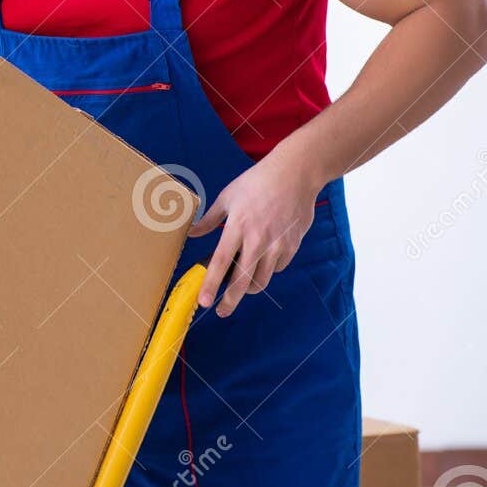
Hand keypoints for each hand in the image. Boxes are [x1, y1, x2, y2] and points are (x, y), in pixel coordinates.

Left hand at [187, 153, 322, 316]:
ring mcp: (278, 244)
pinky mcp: (293, 246)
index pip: (221, 262)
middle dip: (231, 300)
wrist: (295, 175)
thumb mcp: (227, 197)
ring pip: (262, 279)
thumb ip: (209, 219)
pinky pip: (278, 268)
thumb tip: (191, 233)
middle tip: (221, 311)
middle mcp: (258, 240)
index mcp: (237, 227)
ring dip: (249, 287)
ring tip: (240, 287)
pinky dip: (268, 270)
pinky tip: (262, 260)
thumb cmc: (257, 183)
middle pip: (242, 280)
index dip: (211, 284)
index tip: (203, 301)